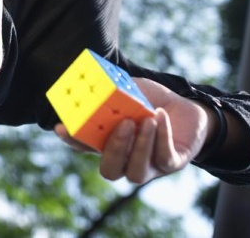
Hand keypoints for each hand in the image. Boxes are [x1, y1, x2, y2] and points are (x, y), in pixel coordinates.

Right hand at [54, 78, 209, 184]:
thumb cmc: (152, 100)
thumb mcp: (131, 90)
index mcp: (109, 142)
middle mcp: (126, 159)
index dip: (73, 139)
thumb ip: (114, 89)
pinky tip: (160, 116)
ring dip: (140, 146)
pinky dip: (162, 137)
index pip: (85, 146)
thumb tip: (95, 76)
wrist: (187, 107)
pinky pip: (165, 158)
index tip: (63, 126)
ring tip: (146, 120)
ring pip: (136, 173)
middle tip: (123, 125)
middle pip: (110, 171)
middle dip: (114, 151)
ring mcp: (148, 165)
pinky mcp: (171, 164)